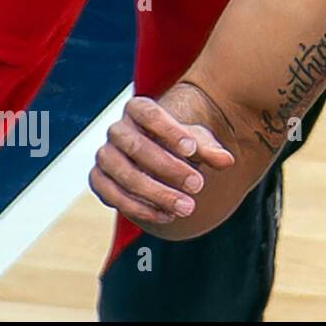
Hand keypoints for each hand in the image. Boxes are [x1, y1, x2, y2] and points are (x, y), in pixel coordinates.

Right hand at [88, 96, 234, 225]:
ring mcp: (104, 156)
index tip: (192, 149)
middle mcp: (117, 130)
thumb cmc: (181, 144)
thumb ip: (210, 149)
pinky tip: (167, 215)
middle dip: (169, 169)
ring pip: (126, 176)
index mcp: (138, 109)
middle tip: (198, 185)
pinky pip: (113, 196)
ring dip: (157, 194)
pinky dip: (140, 208)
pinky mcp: (98, 181)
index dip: (168, 130)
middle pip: (137, 148)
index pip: (149, 114)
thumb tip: (227, 161)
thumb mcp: (197, 142)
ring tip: (187, 207)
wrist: (159, 158)